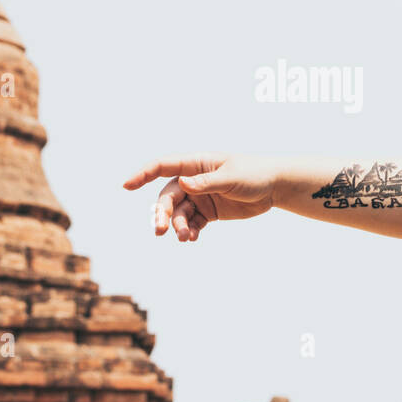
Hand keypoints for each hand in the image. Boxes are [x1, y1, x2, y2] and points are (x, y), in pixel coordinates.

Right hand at [122, 153, 279, 240]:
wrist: (274, 187)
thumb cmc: (254, 174)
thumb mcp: (232, 178)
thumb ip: (206, 182)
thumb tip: (182, 183)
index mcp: (196, 163)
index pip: (164, 166)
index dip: (143, 174)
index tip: (126, 185)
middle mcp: (193, 180)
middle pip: (169, 196)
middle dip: (163, 213)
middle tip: (161, 230)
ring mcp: (199, 196)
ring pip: (178, 212)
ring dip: (177, 225)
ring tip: (184, 237)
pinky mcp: (208, 212)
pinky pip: (191, 222)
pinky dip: (189, 230)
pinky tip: (191, 237)